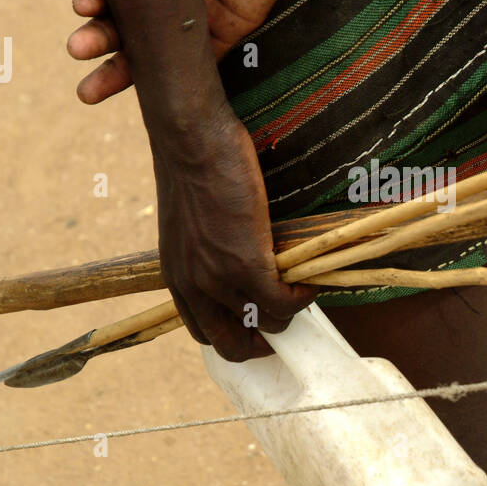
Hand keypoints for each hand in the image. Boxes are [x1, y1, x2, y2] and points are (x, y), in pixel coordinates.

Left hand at [151, 113, 317, 361]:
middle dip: (263, 343)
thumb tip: (239, 264)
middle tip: (286, 319)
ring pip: (267, 322)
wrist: (192, 140)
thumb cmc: (194, 168)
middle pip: (232, 345)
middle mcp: (195, 287)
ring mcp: (220, 278)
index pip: (205, 334)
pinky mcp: (247, 263)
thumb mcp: (189, 226)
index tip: (260, 325)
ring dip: (290, 311)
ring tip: (301, 286)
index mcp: (178, 279)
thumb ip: (207, 255)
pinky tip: (308, 279)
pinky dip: (302, 295)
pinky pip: (283, 301)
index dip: (237, 337)